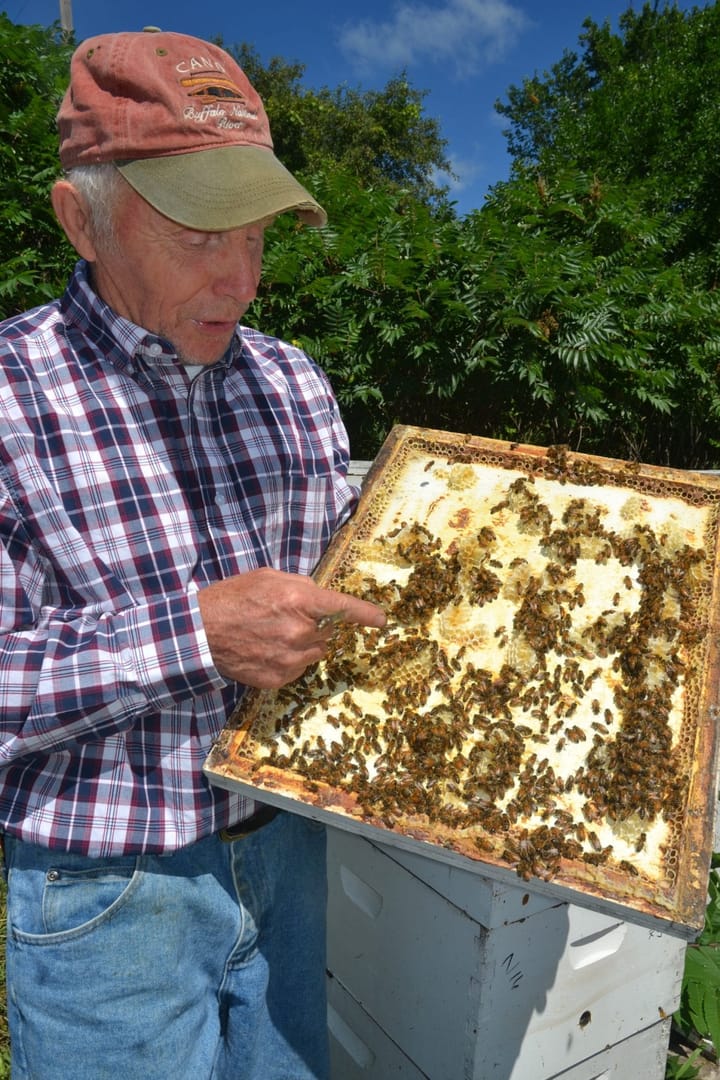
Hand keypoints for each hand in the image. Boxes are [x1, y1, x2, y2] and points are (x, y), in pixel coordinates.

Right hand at [197, 567, 385, 688]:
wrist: (200, 632)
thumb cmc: (233, 598)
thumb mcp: (269, 578)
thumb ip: (301, 586)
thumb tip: (320, 595)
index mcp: (299, 601)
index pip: (343, 608)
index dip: (365, 614)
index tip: (382, 620)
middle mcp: (300, 632)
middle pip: (328, 632)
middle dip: (316, 625)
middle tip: (287, 618)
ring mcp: (290, 659)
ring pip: (315, 652)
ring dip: (305, 644)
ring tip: (273, 635)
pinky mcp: (279, 678)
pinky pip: (298, 669)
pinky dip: (289, 661)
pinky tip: (266, 650)